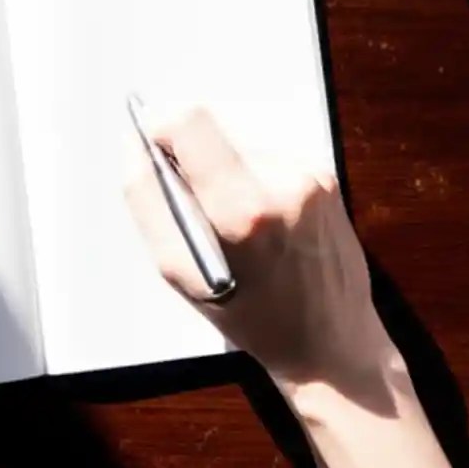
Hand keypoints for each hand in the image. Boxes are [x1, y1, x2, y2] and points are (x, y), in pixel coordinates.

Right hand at [124, 107, 394, 387]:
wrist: (334, 344)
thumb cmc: (258, 321)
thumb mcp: (184, 277)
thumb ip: (151, 206)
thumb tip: (134, 151)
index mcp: (245, 209)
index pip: (190, 123)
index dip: (160, 126)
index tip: (153, 148)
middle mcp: (285, 182)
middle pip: (215, 134)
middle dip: (196, 163)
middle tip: (202, 215)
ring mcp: (312, 177)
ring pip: (243, 147)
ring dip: (229, 176)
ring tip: (239, 229)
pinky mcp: (326, 178)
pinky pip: (272, 160)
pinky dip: (257, 183)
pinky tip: (266, 225)